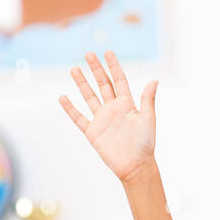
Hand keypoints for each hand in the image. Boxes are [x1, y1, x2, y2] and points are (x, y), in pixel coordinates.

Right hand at [59, 51, 158, 182]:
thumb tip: (155, 80)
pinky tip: (63, 97)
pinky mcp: (93, 132)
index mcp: (127, 104)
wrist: (135, 166)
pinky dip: (70, 109)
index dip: (113, 67)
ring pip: (89, 97)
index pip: (119, 81)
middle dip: (96, 69)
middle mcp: (113, 109)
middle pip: (102, 85)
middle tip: (89, 54)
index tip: (108, 52)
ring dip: (82, 83)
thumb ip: (148, 100)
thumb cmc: (145, 144)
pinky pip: (79, 118)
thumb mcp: (148, 120)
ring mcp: (102, 120)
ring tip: (74, 69)